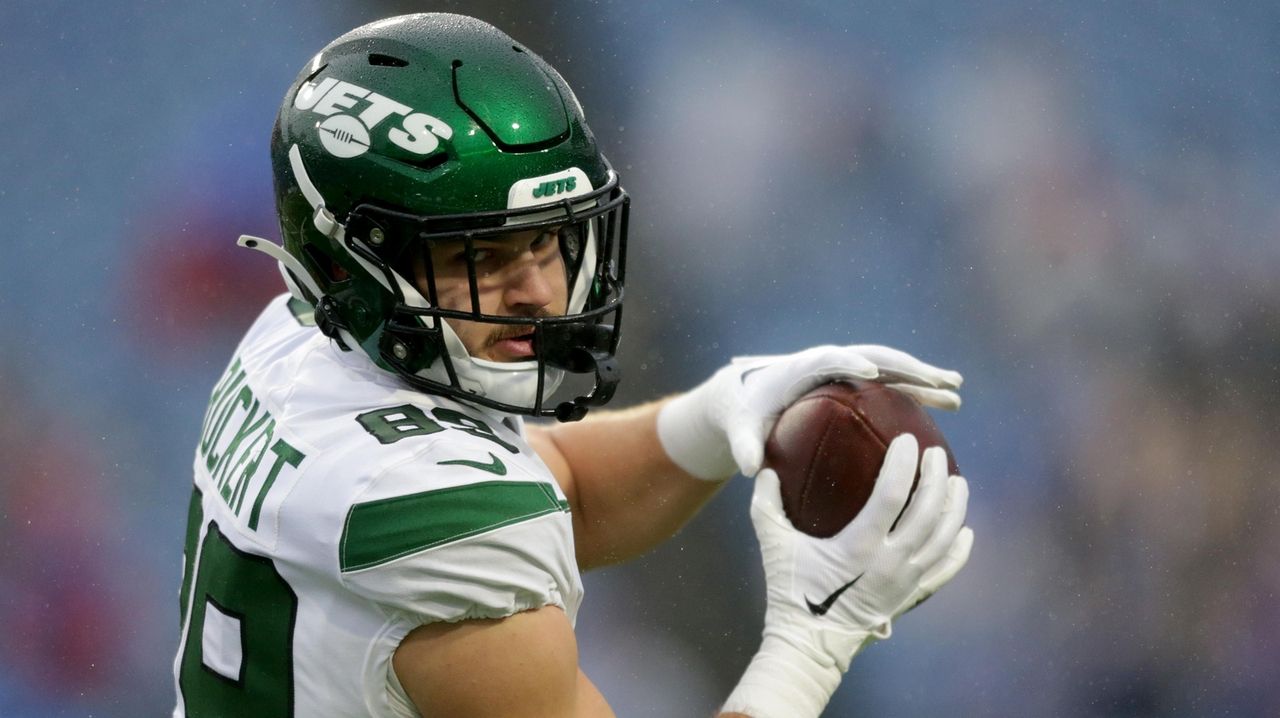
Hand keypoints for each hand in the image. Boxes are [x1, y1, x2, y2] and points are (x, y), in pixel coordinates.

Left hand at [658, 345, 963, 478]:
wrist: (753, 396)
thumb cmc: (748, 415)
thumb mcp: (742, 430)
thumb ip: (745, 446)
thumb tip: (751, 470)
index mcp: (803, 367)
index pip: (829, 359)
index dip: (847, 363)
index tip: (870, 372)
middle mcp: (833, 361)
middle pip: (875, 357)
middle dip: (906, 368)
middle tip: (938, 382)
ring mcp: (850, 368)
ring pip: (894, 368)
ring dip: (925, 377)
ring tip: (956, 390)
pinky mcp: (861, 380)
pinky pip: (896, 383)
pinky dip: (921, 391)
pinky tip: (948, 405)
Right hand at [752, 434, 972, 669]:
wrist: (810, 645)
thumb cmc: (790, 592)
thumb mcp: (774, 544)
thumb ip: (766, 504)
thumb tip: (764, 469)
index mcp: (860, 545)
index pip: (893, 494)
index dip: (904, 464)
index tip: (909, 440)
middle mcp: (891, 561)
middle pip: (928, 512)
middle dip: (936, 477)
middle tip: (935, 452)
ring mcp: (906, 580)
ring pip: (944, 538)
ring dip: (954, 507)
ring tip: (957, 481)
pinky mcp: (911, 596)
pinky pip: (945, 570)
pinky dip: (960, 550)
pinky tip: (965, 532)